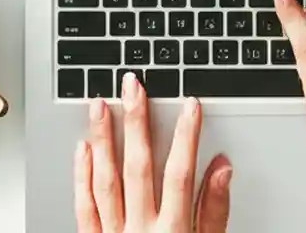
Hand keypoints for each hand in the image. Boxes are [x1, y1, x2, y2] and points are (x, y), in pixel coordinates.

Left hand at [75, 75, 232, 231]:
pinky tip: (84, 148)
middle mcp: (142, 231)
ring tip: (101, 106)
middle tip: (132, 88)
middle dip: (136, 122)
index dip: (186, 136)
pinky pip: (85, 206)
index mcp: (174, 231)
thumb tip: (222, 169)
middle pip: (138, 167)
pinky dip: (82, 176)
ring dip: (103, 139)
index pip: (181, 174)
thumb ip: (215, 211)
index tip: (190, 106)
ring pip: (106, 180)